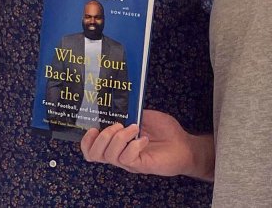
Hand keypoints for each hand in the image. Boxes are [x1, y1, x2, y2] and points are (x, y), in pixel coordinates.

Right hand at [80, 110, 210, 179]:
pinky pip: (127, 158)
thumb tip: (118, 105)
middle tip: (118, 126)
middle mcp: (119, 153)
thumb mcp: (144, 115)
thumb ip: (130, 113)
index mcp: (116, 143)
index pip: (91, 149)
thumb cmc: (166, 131)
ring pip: (110, 155)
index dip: (86, 140)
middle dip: (102, 136)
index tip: (94, 127)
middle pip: (94, 154)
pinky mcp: (140, 165)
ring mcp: (129, 161)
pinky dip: (134, 144)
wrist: (185, 145)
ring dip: (120, 137)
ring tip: (134, 128)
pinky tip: (144, 139)